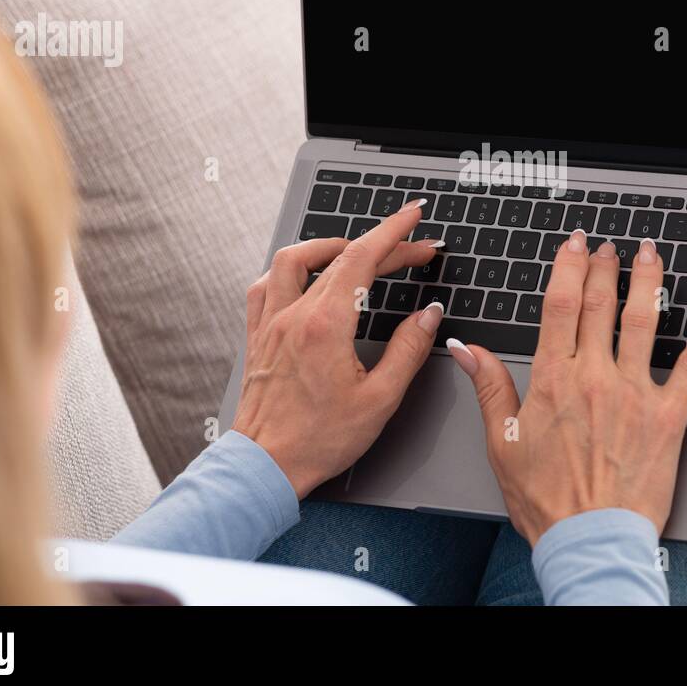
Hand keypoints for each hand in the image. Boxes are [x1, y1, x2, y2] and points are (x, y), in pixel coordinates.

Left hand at [232, 200, 444, 498]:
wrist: (265, 467)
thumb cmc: (318, 441)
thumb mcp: (380, 399)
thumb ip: (409, 350)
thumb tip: (428, 315)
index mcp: (326, 326)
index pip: (363, 258)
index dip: (394, 232)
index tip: (414, 218)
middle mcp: (294, 315)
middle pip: (341, 257)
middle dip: (382, 245)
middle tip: (413, 250)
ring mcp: (271, 323)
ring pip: (294, 259)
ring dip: (329, 245)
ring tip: (357, 249)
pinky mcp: (258, 336)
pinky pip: (265, 284)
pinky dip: (289, 269)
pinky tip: (303, 275)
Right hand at [448, 230, 686, 544]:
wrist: (589, 541)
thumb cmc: (547, 500)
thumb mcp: (502, 444)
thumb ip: (490, 388)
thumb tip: (468, 349)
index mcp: (553, 379)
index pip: (560, 305)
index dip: (568, 266)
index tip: (574, 245)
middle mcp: (595, 377)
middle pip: (600, 303)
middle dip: (604, 265)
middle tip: (608, 245)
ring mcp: (635, 393)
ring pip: (644, 320)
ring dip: (648, 280)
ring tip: (650, 253)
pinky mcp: (669, 416)